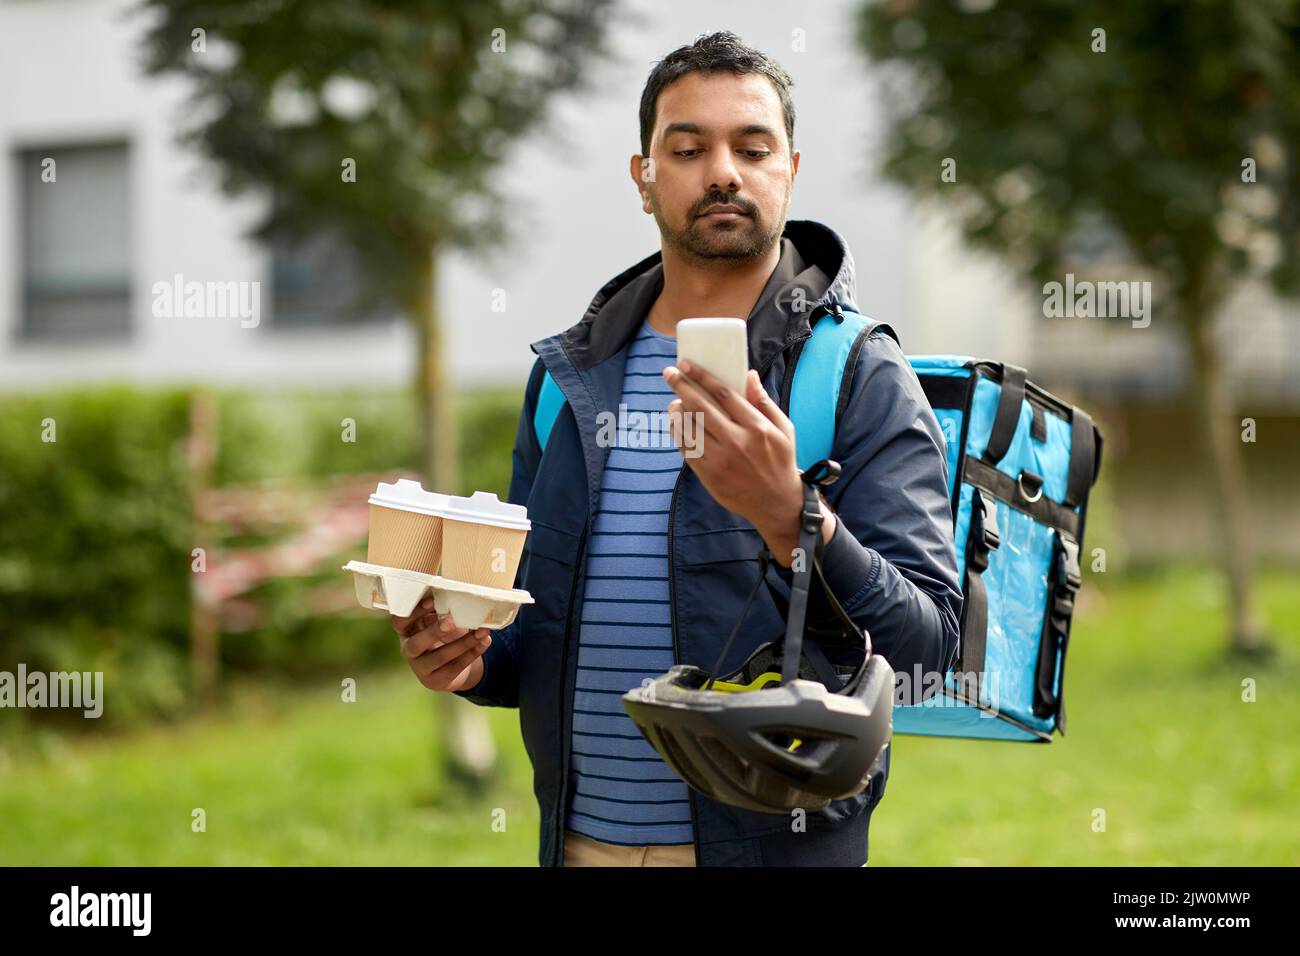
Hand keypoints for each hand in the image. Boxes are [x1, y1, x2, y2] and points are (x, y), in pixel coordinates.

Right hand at [390, 597, 490, 691]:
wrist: (453, 666)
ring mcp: (420, 668)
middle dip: (434, 632)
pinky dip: (472, 653)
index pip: (400, 621)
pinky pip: (454, 667)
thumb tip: (462, 591)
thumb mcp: (439, 620)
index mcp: (407, 630)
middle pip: (415, 644)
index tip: (433, 600)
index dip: (414, 612)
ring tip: (482, 631)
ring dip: (463, 643)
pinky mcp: (435, 681)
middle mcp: (409, 650)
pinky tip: (485, 642)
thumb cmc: (445, 634)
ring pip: (439, 657)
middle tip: (452, 621)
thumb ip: (443, 610)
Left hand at [663, 361, 834, 565]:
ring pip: (688, 428)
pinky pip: (685, 449)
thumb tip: (749, 375)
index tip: (686, 364)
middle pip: (700, 407)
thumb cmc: (780, 461)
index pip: (723, 394)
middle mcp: (736, 442)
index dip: (701, 376)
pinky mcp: (708, 475)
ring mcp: (720, 460)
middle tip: (669, 374)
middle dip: (681, 387)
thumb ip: (764, 402)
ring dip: (676, 410)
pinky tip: (676, 424)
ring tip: (673, 402)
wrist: (775, 503)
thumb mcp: (783, 429)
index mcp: (756, 427)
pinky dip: (677, 433)